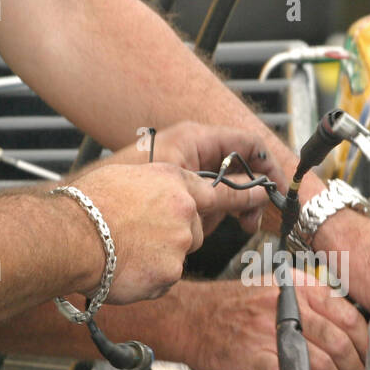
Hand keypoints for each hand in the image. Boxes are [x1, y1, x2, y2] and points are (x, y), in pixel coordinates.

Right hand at [69, 161, 264, 303]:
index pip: (221, 191)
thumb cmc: (86, 207)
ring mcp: (179, 242)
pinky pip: (164, 281)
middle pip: (195, 231)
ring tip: (125, 250)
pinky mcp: (171, 272)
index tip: (261, 196)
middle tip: (137, 237)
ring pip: (178, 257)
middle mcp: (184, 210)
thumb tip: (161, 198)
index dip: (243, 197)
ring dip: (157, 259)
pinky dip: (147, 280)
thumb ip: (156, 188)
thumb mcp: (127, 178)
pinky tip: (125, 268)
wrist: (69, 236)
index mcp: (174, 181)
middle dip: (173, 237)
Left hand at [102, 121, 276, 232]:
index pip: (248, 144)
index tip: (278, 191)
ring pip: (218, 195)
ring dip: (217, 216)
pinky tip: (187, 231)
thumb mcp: (189, 186)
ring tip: (202, 228)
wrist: (91, 215)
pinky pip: (199, 206)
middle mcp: (192, 152)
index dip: (268, 166)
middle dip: (243, 201)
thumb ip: (229, 190)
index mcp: (197, 138)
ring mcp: (182, 173)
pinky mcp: (172, 193)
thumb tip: (262, 193)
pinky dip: (199, 221)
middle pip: (237, 172)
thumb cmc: (131, 185)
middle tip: (248, 224)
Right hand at [179, 274, 367, 369]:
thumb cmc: (233, 308)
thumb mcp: (278, 292)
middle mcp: (288, 304)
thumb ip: (312, 308)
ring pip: (321, 361)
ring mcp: (270, 329)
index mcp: (300, 287)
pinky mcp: (254, 354)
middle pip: (340, 341)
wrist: (190, 317)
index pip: (349, 316)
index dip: (366, 346)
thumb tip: (348, 335)